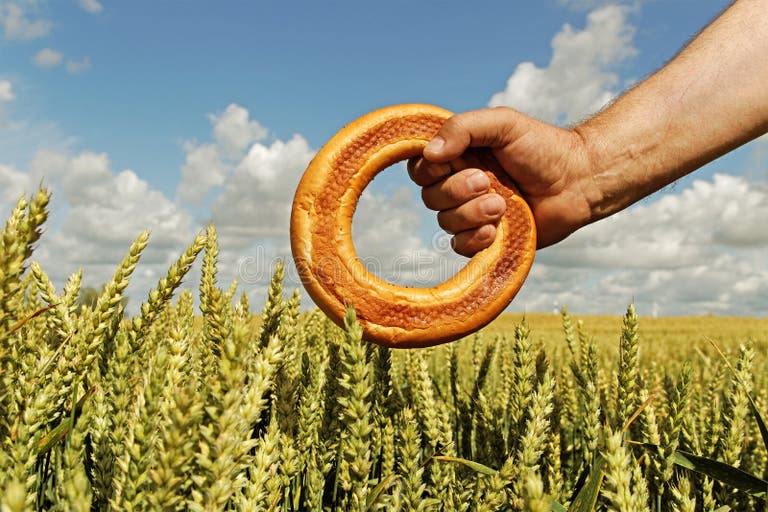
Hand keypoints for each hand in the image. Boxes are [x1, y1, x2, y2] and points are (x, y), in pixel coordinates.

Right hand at [409, 107, 595, 255]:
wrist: (579, 181)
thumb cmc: (543, 147)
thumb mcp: (503, 123)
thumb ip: (463, 128)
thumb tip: (430, 153)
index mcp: (458, 157)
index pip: (420, 168)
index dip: (429, 170)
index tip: (450, 163)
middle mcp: (460, 185)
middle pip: (430, 197)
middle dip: (456, 192)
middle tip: (488, 182)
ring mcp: (472, 213)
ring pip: (446, 223)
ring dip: (472, 214)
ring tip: (503, 205)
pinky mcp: (487, 238)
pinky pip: (461, 246)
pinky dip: (475, 239)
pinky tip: (496, 229)